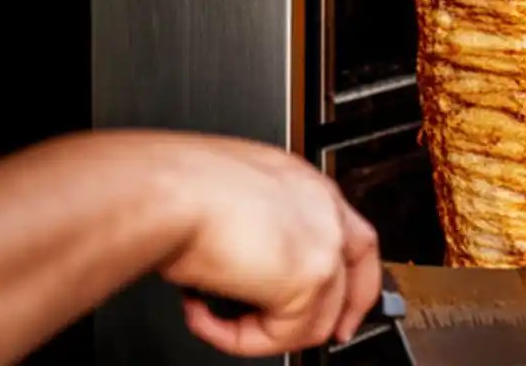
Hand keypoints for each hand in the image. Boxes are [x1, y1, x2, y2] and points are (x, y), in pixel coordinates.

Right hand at [158, 137, 380, 356]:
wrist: (167, 191)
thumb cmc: (175, 186)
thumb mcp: (225, 202)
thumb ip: (251, 231)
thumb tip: (241, 264)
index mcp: (306, 187)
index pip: (348, 237)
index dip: (345, 277)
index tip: (336, 304)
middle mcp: (325, 211)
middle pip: (359, 275)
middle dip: (336, 317)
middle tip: (306, 338)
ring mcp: (325, 244)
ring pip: (315, 319)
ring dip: (260, 331)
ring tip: (211, 316)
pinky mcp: (311, 277)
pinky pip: (282, 336)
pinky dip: (238, 339)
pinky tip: (202, 315)